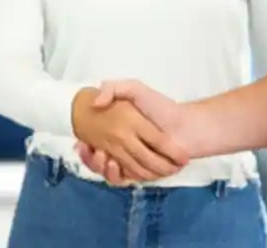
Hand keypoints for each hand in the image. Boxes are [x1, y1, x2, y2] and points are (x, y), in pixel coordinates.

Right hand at [70, 86, 187, 183]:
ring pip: (109, 171)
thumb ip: (114, 89)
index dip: (84, 147)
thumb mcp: (134, 89)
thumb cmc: (161, 106)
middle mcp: (124, 148)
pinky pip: (123, 178)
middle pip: (98, 160)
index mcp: (120, 131)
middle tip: (89, 150)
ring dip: (101, 166)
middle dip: (90, 159)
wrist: (187, 127)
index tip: (80, 143)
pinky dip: (116, 174)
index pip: (93, 143)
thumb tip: (95, 103)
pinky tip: (113, 163)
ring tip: (102, 156)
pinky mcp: (141, 172)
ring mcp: (132, 161)